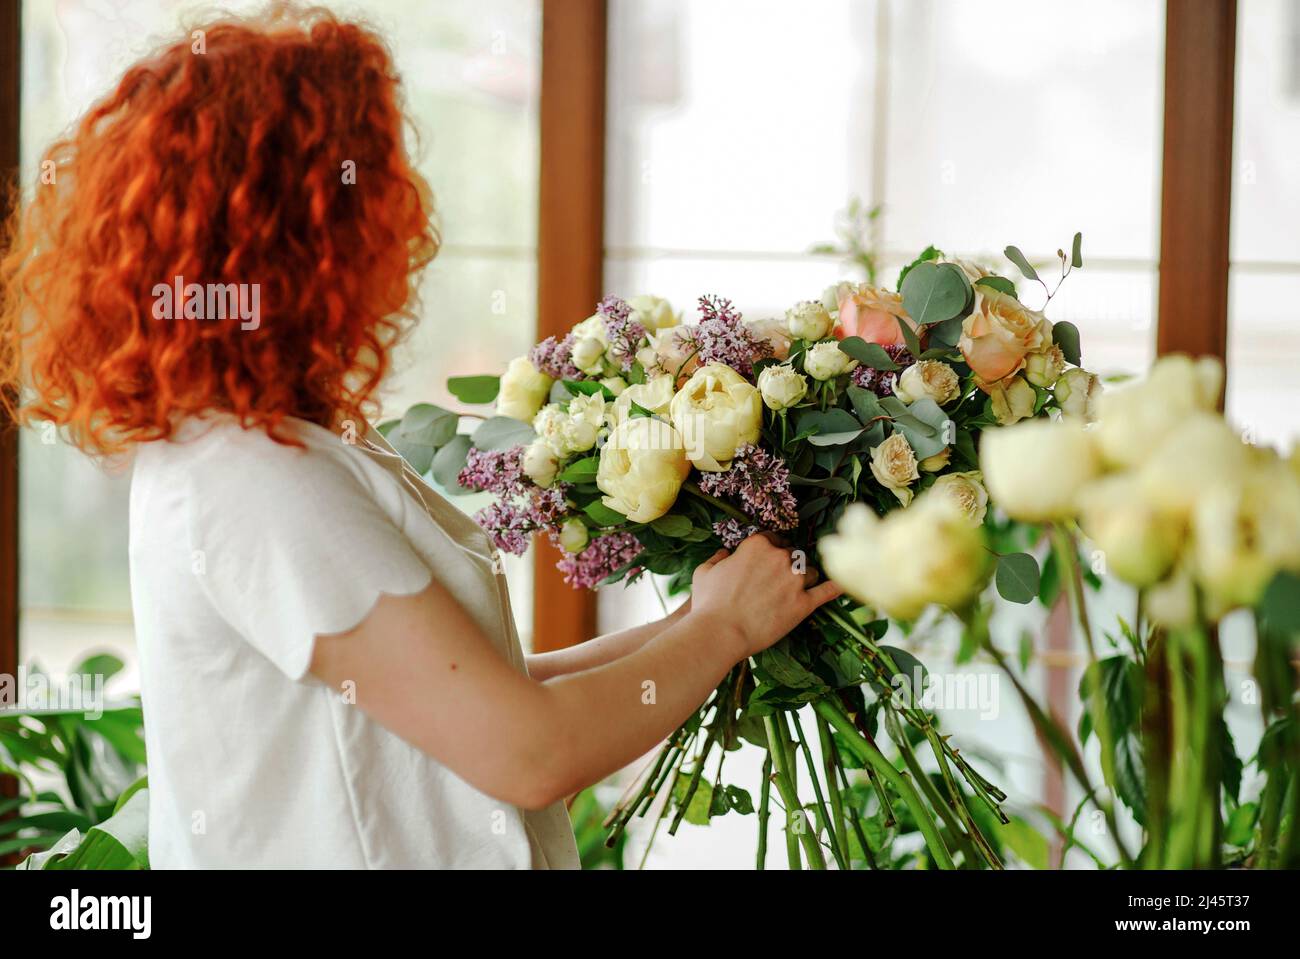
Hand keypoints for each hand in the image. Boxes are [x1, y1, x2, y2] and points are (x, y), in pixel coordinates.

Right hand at [689, 533, 841, 659]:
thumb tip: (724, 554)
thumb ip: (717, 559)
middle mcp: (780, 557)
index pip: (773, 540)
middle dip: (786, 566)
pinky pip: (826, 591)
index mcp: (758, 545)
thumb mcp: (704, 573)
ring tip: (792, 592)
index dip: (770, 551)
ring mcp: (795, 580)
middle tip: (776, 582)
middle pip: (793, 555)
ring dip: (803, 579)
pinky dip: (835, 588)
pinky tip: (841, 585)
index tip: (766, 562)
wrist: (721, 632)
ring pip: (809, 572)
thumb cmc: (709, 604)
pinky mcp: (804, 603)